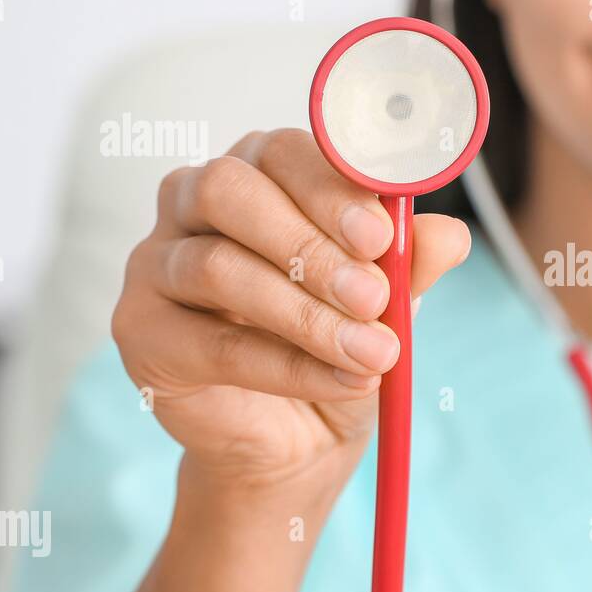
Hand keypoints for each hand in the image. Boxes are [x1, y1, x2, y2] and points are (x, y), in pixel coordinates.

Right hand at [112, 128, 470, 506]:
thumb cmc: (336, 348)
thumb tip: (451, 234)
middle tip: (374, 297)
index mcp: (259, 173)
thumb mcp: (388, 304)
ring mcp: (155, 264)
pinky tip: (347, 382)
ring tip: (374, 353)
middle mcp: (194, 203)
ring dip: (307, 315)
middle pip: (230, 189)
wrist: (297, 442)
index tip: (381, 237)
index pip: (282, 149)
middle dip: (310, 245)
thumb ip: (410, 264)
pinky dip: (289, 367)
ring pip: (216, 266)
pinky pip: (213, 343)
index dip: (331, 187)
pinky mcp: (140, 332)